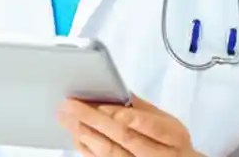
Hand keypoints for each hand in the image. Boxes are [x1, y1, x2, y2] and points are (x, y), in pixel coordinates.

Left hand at [57, 96, 199, 156]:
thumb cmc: (171, 143)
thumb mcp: (167, 122)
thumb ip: (143, 108)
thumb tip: (115, 88)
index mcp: (172, 136)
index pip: (147, 125)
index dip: (121, 114)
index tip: (99, 104)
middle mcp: (157, 155)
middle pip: (123, 137)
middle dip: (93, 119)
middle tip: (70, 105)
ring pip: (110, 153)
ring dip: (85, 134)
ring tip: (67, 118)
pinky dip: (87, 149)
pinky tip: (76, 135)